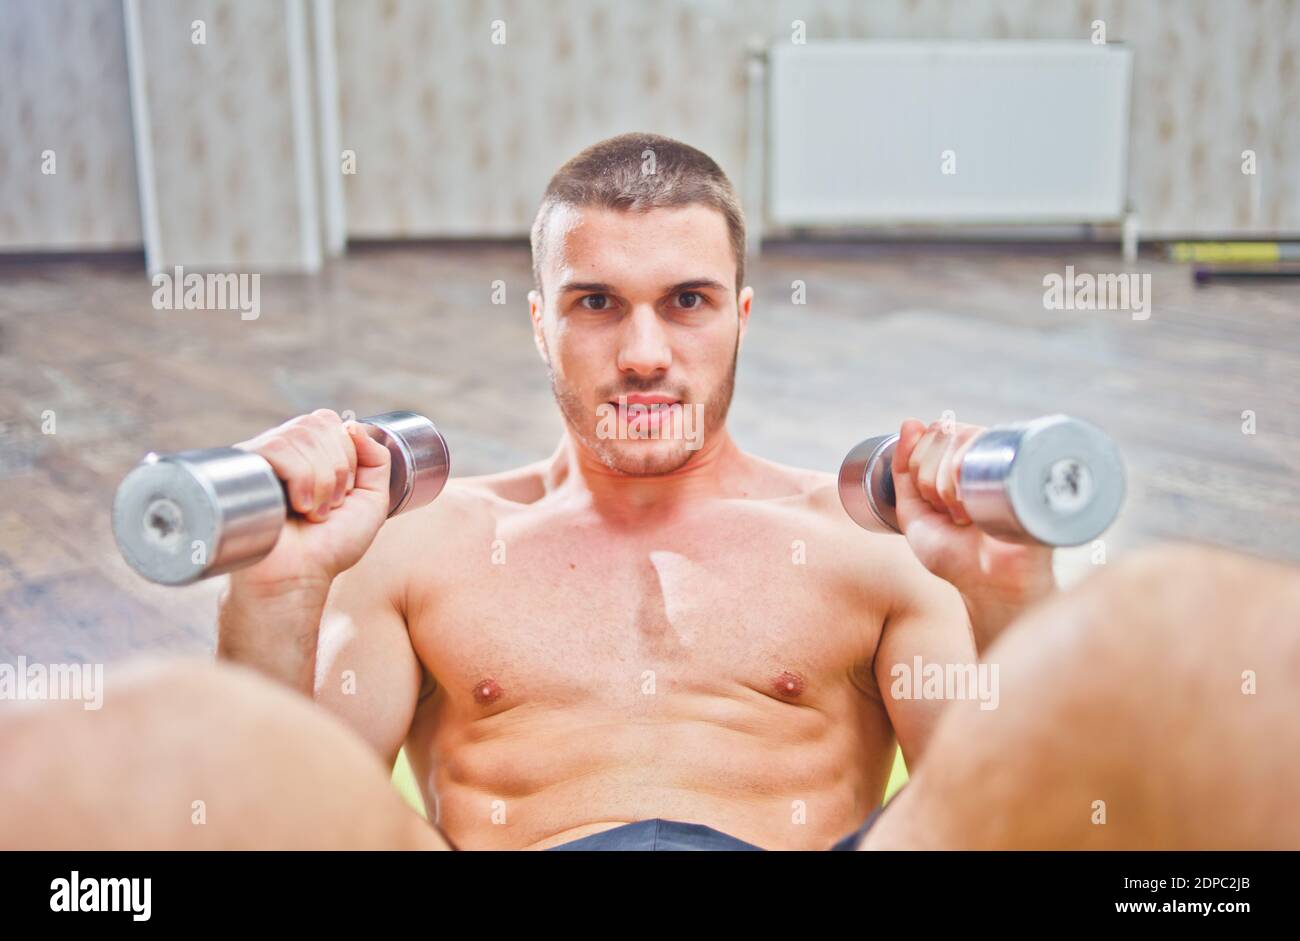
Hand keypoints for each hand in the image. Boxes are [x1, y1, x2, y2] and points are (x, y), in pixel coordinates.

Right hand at [229, 409, 391, 589]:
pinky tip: (297, 508)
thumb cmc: (331, 545)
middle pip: (318, 422)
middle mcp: (282, 450)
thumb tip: (354, 425)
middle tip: (330, 506)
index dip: (347, 454)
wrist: (299, 577)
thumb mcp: (372, 500)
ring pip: (301, 434)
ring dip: (321, 480)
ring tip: (313, 512)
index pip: (330, 421)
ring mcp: (260, 458)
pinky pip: (278, 448)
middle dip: (338, 468)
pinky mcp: (243, 469)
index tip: (344, 493)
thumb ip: (376, 460)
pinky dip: (302, 480)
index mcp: (308, 453)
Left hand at [891, 417, 1054, 603]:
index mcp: (965, 460)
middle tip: (948, 513)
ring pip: (966, 438)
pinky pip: (992, 452)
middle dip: (931, 475)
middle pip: (947, 431)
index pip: (934, 431)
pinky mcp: (1030, 473)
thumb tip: (910, 422)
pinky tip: (972, 511)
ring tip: (963, 517)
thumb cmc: (956, 556)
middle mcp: (989, 455)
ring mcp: (1011, 461)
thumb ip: (903, 472)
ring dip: (948, 482)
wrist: (990, 586)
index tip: (933, 505)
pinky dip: (967, 477)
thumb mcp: (914, 513)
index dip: (920, 465)